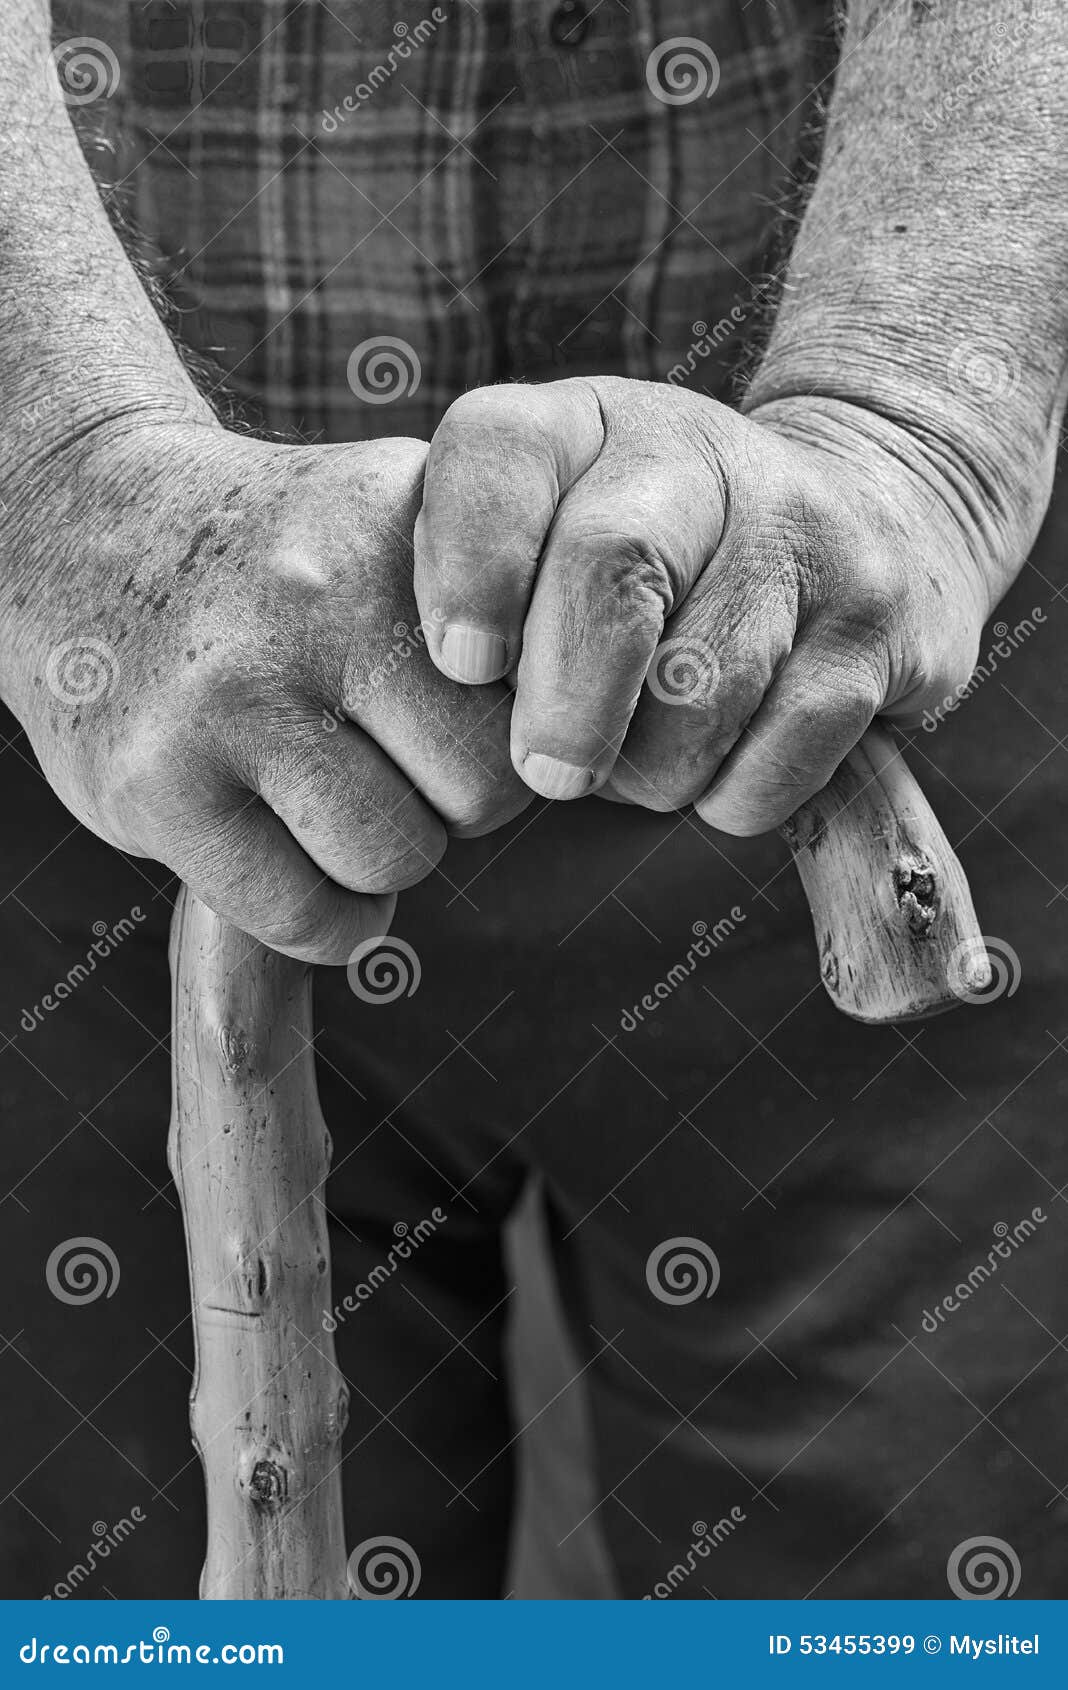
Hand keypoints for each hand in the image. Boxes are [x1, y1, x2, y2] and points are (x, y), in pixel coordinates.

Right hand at [1, 420, 529, 959]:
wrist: (86, 534)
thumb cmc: (282, 561)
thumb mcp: (391, 517)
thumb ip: (503, 588)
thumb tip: (615, 720)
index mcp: (401, 524)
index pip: (548, 687)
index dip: (522, 729)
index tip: (478, 724)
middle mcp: (317, 594)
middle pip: (485, 783)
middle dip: (462, 803)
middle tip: (405, 773)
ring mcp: (229, 693)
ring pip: (395, 853)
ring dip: (384, 858)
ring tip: (341, 805)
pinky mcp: (157, 785)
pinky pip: (306, 914)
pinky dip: (326, 918)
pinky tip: (299, 863)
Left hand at [413, 376, 999, 833]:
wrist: (867, 521)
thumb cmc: (651, 567)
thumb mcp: (551, 538)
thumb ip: (473, 591)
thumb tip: (436, 703)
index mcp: (582, 423)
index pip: (497, 454)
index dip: (467, 570)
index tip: (464, 662)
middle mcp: (694, 449)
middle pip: (608, 575)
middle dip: (565, 709)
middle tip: (550, 773)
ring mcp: (800, 526)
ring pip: (695, 697)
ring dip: (651, 772)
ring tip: (647, 755)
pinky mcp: (877, 617)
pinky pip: (776, 756)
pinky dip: (732, 795)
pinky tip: (728, 759)